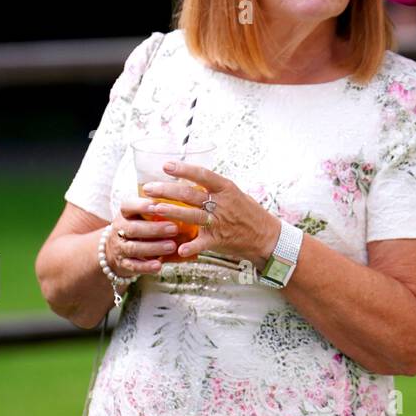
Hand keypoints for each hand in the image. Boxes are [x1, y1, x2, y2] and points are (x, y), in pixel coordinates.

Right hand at [107, 208, 179, 276]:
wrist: (115, 249)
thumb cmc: (138, 226)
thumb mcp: (141, 216)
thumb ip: (157, 212)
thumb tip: (184, 210)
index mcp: (124, 214)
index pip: (128, 206)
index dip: (142, 206)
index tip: (158, 206)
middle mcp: (119, 229)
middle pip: (133, 228)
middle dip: (154, 229)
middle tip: (174, 229)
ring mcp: (120, 247)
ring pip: (134, 248)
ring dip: (154, 247)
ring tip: (171, 247)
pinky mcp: (123, 264)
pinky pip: (133, 265)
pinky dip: (146, 266)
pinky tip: (158, 266)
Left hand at [140, 161, 280, 267]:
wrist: (266, 236)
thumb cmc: (249, 214)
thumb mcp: (234, 195)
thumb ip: (213, 190)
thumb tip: (189, 180)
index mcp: (226, 189)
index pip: (202, 175)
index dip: (183, 169)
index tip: (165, 165)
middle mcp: (222, 203)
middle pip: (190, 194)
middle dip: (166, 190)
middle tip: (148, 188)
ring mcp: (220, 221)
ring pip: (191, 215)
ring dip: (171, 212)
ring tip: (154, 209)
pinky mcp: (219, 239)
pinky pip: (202, 243)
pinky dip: (190, 247)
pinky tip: (179, 249)